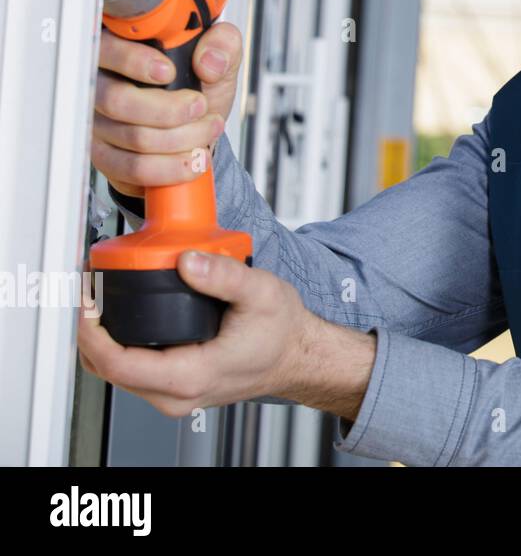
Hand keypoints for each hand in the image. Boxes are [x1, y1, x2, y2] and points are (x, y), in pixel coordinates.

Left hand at [78, 251, 315, 417]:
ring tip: (100, 298)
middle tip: (88, 288)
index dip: (89, 329)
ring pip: (113, 372)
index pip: (115, 362)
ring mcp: (172, 396)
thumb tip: (188, 261)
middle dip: (88, 327)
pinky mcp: (172, 389)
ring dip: (99, 336)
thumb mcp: (261, 293)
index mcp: (190, 376)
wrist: (297, 356)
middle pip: (104, 368)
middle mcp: (175, 394)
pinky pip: (128, 371)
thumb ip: (224, 275)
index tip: (86, 298)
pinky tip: (121, 318)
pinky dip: (116, 345)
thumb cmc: (282, 333)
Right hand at [90, 22, 242, 197]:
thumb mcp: (220, 61)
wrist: (198, 133)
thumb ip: (223, 46)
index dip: (133, 61)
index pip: (106, 48)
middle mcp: (102, 85)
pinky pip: (133, 167)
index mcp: (123, 50)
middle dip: (171, 110)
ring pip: (133, 136)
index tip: (168, 72)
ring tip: (207, 130)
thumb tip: (208, 61)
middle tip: (200, 106)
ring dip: (183, 138)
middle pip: (117, 100)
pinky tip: (192, 158)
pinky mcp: (104, 156)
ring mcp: (99, 122)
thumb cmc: (199, 91)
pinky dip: (172, 166)